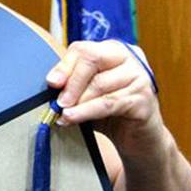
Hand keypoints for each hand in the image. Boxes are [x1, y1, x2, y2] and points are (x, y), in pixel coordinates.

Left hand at [47, 39, 190, 190]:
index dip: (64, 65)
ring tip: (61, 113)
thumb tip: (46, 86)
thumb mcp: (86, 95)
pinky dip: (86, 112)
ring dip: (75, 100)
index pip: (83, 49)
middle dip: (70, 81)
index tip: (50, 82)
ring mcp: (140, 78)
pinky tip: (71, 119)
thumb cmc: (109, 114)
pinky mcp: (144, 100)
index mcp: (113, 51)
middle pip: (91, 59)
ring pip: (99, 84)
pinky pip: (109, 103)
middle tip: (56, 101)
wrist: (139, 141)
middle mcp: (129, 59)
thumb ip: (71, 86)